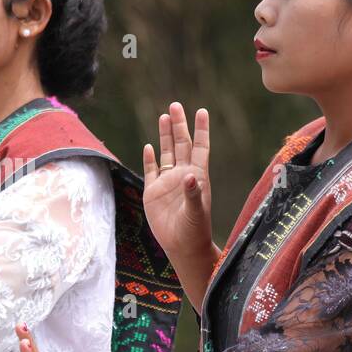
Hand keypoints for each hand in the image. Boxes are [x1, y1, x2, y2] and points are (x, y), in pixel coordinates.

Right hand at [142, 102, 215, 264]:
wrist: (182, 246)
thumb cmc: (194, 230)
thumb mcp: (196, 213)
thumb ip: (193, 194)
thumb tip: (190, 176)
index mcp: (197, 176)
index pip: (200, 147)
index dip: (201, 130)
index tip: (202, 111)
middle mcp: (183, 175)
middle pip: (181, 144)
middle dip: (179, 125)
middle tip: (176, 105)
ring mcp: (167, 182)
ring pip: (166, 153)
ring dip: (165, 135)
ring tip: (164, 116)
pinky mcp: (153, 192)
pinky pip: (151, 170)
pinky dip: (150, 158)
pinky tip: (150, 146)